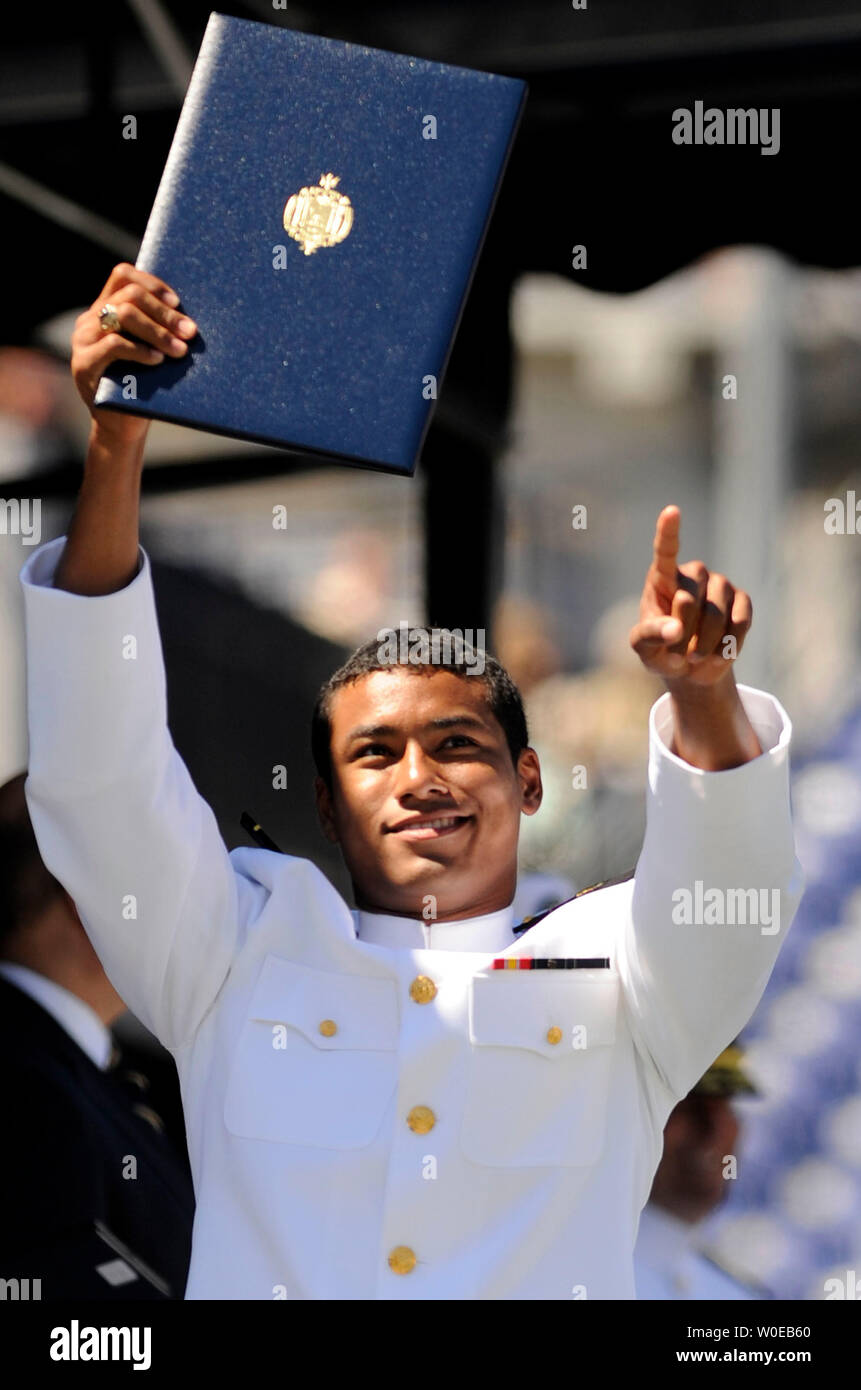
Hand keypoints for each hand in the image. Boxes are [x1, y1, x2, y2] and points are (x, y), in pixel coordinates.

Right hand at [71, 262, 197, 445]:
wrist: (122, 427)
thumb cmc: (143, 386)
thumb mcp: (151, 350)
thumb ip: (157, 327)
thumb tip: (192, 314)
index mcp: (104, 310)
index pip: (122, 276)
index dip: (152, 284)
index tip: (178, 302)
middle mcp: (89, 320)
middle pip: (128, 296)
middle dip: (164, 313)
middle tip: (190, 332)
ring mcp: (83, 341)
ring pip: (121, 316)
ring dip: (158, 331)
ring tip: (180, 350)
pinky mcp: (83, 364)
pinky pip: (114, 345)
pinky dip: (141, 350)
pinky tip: (159, 360)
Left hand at [629, 505, 752, 691]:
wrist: (691, 667)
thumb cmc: (661, 651)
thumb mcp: (645, 649)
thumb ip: (651, 636)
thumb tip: (674, 629)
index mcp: (663, 578)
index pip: (666, 551)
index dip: (668, 532)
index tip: (671, 511)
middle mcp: (694, 574)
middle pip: (690, 599)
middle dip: (682, 633)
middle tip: (675, 655)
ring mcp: (720, 584)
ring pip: (717, 614)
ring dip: (704, 644)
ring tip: (693, 658)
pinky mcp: (742, 600)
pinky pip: (740, 622)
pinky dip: (728, 645)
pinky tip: (716, 655)